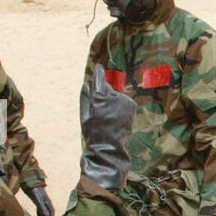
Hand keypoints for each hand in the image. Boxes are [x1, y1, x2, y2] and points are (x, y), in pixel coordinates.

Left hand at [24, 184, 54, 215]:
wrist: (29, 180)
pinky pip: (40, 211)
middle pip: (49, 214)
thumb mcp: (37, 197)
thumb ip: (41, 206)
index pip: (51, 213)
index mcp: (47, 202)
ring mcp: (42, 202)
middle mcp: (46, 202)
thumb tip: (46, 215)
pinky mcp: (37, 201)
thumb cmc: (33, 188)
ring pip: (44, 213)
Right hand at [79, 64, 135, 190]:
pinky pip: (123, 100)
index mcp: (99, 100)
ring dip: (111, 101)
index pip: (99, 82)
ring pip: (115, 94)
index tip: (98, 66)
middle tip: (100, 111)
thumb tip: (86, 84)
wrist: (110, 148)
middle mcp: (113, 98)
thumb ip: (85, 99)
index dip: (98, 74)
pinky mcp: (131, 105)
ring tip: (108, 117)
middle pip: (106, 88)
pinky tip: (116, 117)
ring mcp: (124, 101)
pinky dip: (119, 104)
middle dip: (103, 94)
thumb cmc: (93, 133)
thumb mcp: (84, 117)